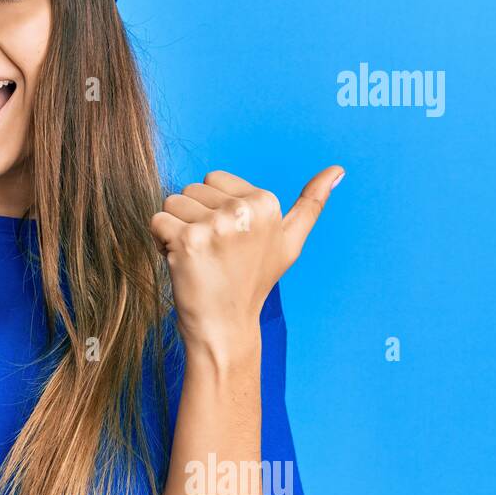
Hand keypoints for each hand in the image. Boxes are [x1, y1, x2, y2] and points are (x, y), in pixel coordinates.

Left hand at [148, 166, 342, 350]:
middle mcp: (242, 210)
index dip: (212, 207)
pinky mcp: (188, 240)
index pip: (213, 178)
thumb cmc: (253, 281)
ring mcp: (216, 225)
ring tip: (197, 256)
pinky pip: (157, 221)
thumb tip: (338, 169)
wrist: (226, 325)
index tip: (227, 238)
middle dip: (193, 217)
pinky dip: (161, 241)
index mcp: (266, 202)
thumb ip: (312, 203)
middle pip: (190, 188)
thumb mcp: (290, 241)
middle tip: (211, 252)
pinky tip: (180, 262)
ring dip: (175, 229)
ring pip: (172, 202)